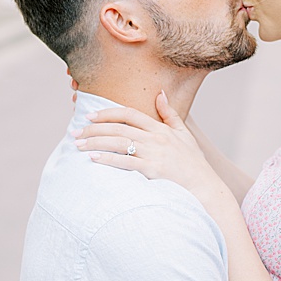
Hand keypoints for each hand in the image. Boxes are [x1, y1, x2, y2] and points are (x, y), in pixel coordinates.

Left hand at [75, 92, 220, 199]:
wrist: (204, 186)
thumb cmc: (193, 162)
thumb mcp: (185, 134)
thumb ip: (170, 114)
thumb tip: (160, 93)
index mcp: (161, 129)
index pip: (130, 114)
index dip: (108, 113)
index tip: (90, 117)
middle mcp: (156, 139)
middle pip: (119, 128)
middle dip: (94, 129)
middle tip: (76, 133)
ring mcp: (154, 154)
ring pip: (118, 143)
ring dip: (95, 143)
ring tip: (78, 145)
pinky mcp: (152, 170)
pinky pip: (125, 162)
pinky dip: (107, 159)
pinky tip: (93, 158)